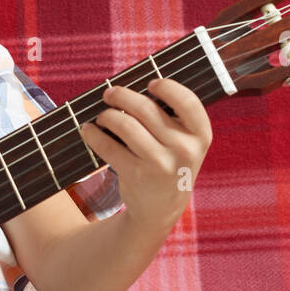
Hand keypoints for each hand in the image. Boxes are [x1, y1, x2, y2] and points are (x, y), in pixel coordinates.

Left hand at [79, 77, 212, 231]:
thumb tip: (134, 87)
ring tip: (102, 116)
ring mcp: (160, 163)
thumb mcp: (185, 143)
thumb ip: (172, 118)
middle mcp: (184, 149)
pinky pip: (108, 146)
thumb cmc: (170, 162)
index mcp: (201, 135)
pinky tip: (88, 130)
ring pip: (125, 124)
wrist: (161, 207)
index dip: (167, 87)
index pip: (187, 101)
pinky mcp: (136, 174)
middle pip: (146, 108)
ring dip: (107, 115)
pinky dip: (93, 134)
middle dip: (122, 96)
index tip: (150, 83)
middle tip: (109, 93)